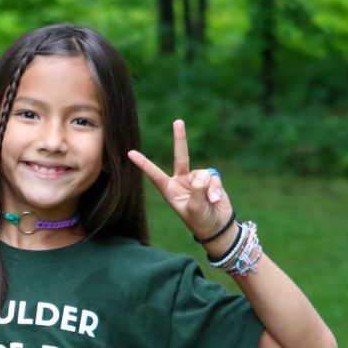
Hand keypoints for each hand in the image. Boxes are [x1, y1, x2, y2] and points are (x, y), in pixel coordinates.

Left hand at [128, 120, 232, 239]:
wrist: (217, 226)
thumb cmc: (201, 221)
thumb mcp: (195, 208)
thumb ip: (197, 191)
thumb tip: (201, 176)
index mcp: (169, 190)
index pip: (155, 174)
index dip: (143, 164)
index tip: (130, 153)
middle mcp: (181, 181)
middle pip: (181, 156)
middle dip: (180, 139)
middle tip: (178, 121)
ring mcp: (196, 179)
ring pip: (203, 174)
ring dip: (208, 188)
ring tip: (210, 201)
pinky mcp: (210, 179)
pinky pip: (214, 178)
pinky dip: (216, 188)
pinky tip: (216, 200)